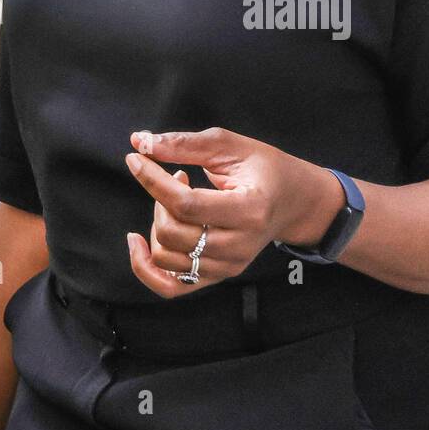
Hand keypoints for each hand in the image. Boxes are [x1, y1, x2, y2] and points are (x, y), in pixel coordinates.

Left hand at [123, 127, 344, 297]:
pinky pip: (169, 286)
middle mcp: (240, 245)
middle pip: (172, 233)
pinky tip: (139, 241)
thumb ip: (185, 144)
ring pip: (165, 257)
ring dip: (157, 225)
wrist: (292, 202)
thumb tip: (140, 143)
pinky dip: (145, 267)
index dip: (153, 181)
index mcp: (250, 210)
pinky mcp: (217, 276)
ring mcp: (228, 266)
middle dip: (159, 200)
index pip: (186, 205)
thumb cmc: (264, 169)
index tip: (135, 160)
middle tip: (176, 178)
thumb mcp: (230, 146)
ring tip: (176, 204)